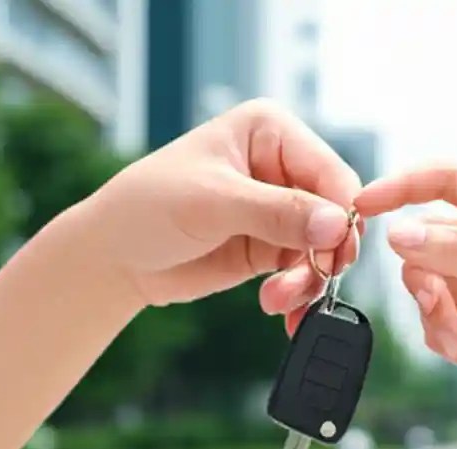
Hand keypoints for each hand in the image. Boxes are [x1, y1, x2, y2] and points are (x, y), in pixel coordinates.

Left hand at [86, 100, 358, 310]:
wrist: (113, 256)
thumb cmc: (147, 206)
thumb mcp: (212, 202)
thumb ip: (276, 212)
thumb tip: (336, 224)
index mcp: (270, 131)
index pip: (330, 171)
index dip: (342, 212)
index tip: (334, 250)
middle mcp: (281, 167)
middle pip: (336, 213)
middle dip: (325, 253)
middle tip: (308, 280)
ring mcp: (279, 211)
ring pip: (325, 249)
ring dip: (309, 280)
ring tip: (278, 300)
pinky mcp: (271, 248)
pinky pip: (306, 272)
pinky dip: (300, 294)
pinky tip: (282, 309)